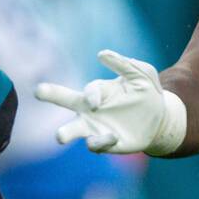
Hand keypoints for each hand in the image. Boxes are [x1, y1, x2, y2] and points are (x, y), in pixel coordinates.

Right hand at [35, 50, 186, 154]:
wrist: (160, 120)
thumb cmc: (148, 93)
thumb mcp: (143, 75)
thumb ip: (124, 64)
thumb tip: (101, 54)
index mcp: (98, 91)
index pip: (88, 91)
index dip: (90, 96)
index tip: (95, 102)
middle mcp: (90, 109)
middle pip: (66, 100)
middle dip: (51, 94)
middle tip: (38, 91)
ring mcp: (96, 128)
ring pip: (73, 130)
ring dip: (65, 132)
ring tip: (60, 136)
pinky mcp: (106, 144)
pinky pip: (96, 144)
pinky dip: (100, 142)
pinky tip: (112, 137)